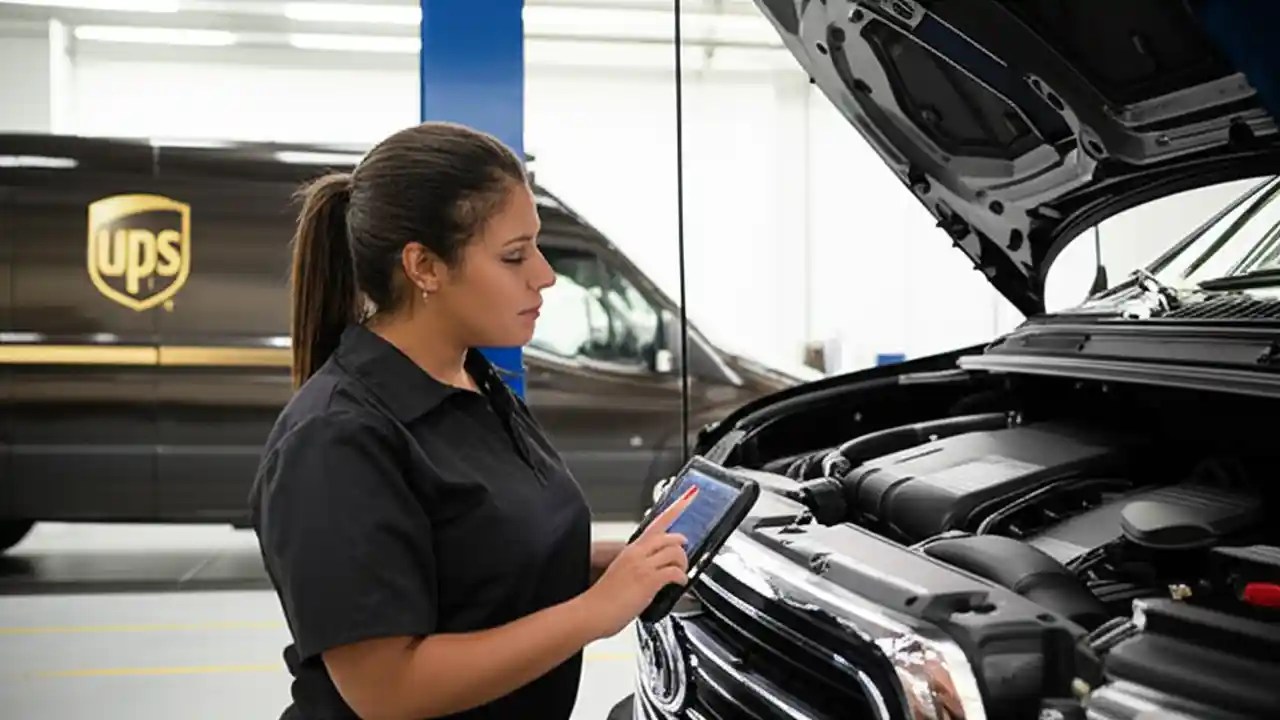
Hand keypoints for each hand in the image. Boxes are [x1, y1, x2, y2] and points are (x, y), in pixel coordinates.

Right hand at [579, 485, 697, 638]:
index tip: (687, 498)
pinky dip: (682, 577)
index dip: (674, 510)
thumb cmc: (602, 598)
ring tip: (681, 573)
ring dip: (683, 563)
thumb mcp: (619, 572)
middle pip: (668, 537)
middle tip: (684, 551)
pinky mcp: (649, 580)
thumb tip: (649, 571)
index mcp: (630, 550)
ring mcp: (643, 566)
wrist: (592, 611)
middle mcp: (637, 554)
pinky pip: (674, 572)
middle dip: (681, 544)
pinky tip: (679, 583)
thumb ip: (635, 566)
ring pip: (674, 553)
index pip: (655, 525)